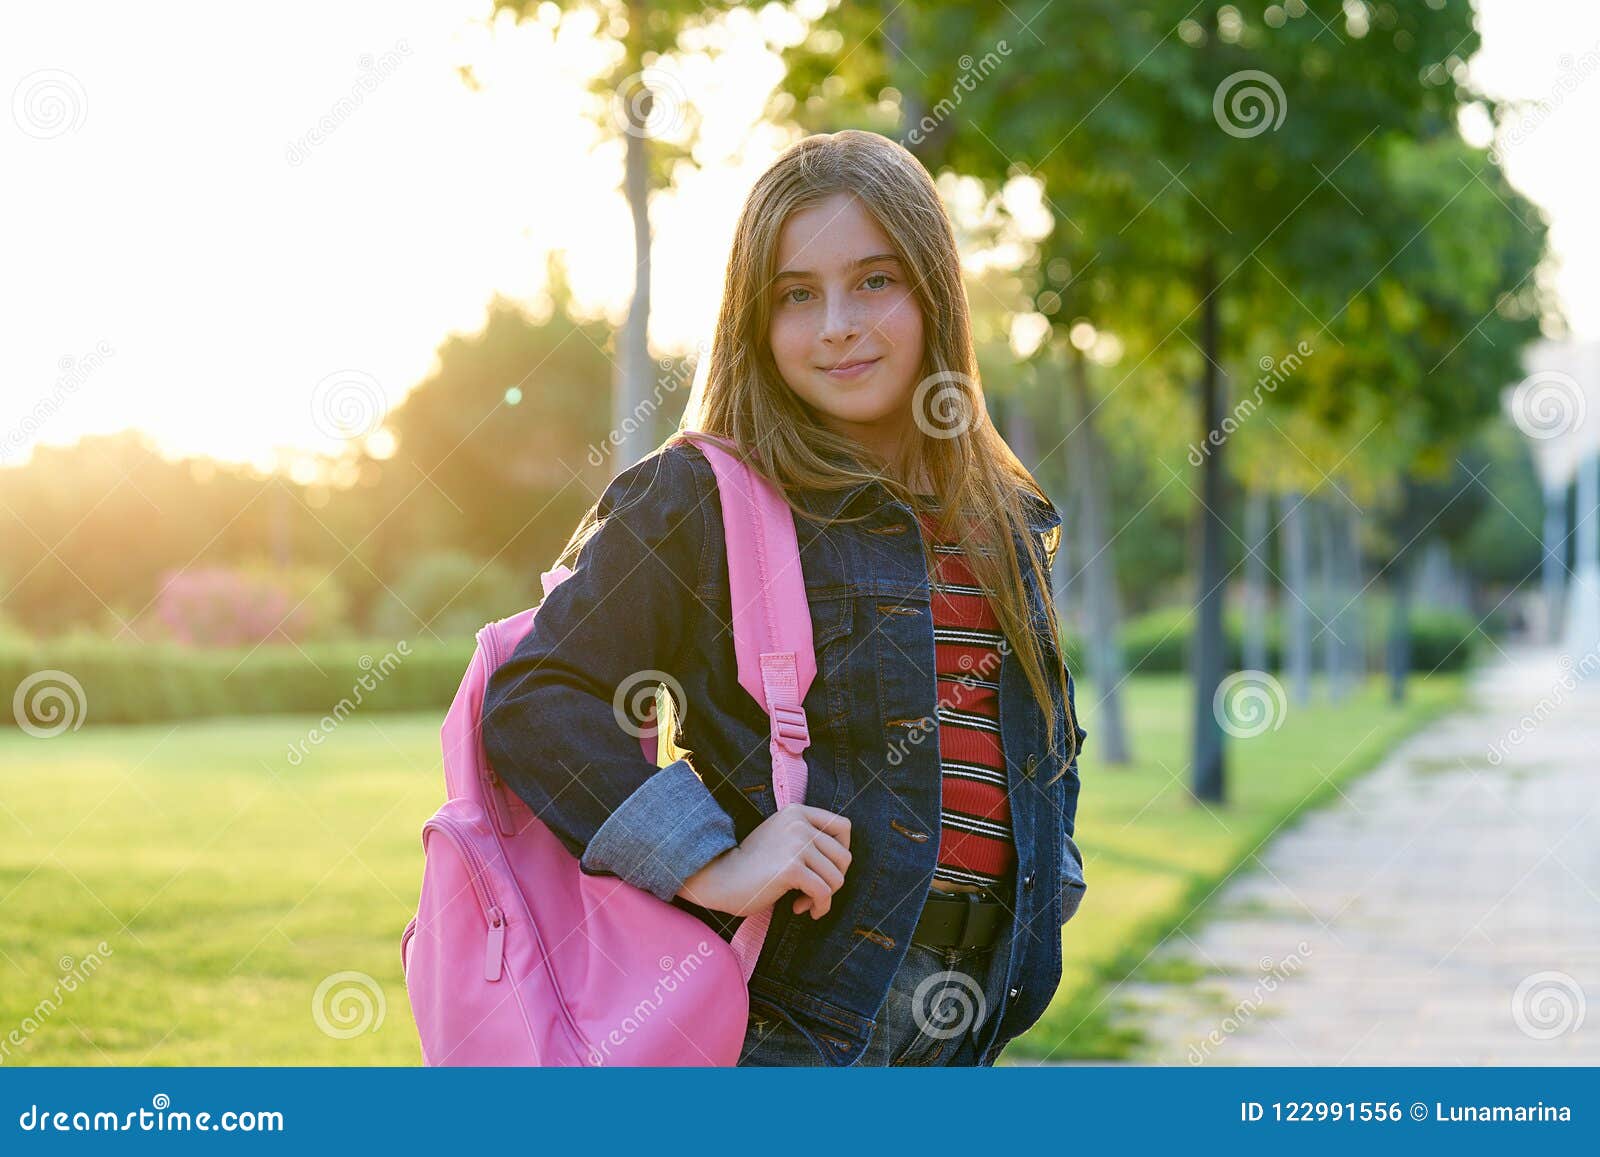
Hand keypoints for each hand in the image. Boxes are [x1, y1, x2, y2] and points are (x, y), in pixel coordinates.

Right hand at [677, 803, 851, 918]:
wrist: (720, 878)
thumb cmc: (752, 865)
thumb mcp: (781, 837)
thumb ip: (808, 836)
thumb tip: (844, 857)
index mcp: (797, 812)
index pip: (843, 826)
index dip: (841, 852)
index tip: (826, 868)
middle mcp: (799, 823)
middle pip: (844, 856)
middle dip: (833, 880)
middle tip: (814, 891)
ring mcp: (796, 844)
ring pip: (836, 878)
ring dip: (824, 897)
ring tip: (804, 901)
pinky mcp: (791, 868)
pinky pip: (823, 893)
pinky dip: (818, 907)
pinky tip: (800, 908)